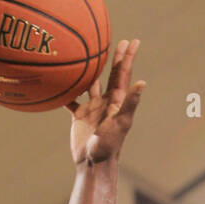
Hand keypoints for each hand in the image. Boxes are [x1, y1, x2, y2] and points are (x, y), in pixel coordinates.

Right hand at [67, 39, 145, 165]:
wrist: (93, 162)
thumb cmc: (109, 145)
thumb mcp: (120, 122)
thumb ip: (130, 102)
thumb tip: (142, 83)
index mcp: (117, 101)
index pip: (123, 74)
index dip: (128, 58)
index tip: (133, 41)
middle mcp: (105, 102)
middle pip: (111, 75)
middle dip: (116, 58)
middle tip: (119, 40)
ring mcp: (92, 108)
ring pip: (92, 83)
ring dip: (93, 69)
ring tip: (92, 54)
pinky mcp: (79, 116)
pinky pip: (72, 99)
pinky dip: (68, 90)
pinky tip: (62, 79)